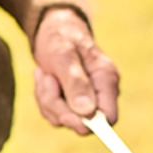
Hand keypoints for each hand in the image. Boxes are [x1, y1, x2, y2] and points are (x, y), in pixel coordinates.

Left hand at [31, 7, 119, 133]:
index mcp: (106, 79)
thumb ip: (76, 83)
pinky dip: (44, 98)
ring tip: (45, 74)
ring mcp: (85, 99)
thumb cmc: (61, 37)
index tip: (66, 116)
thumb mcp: (64, 56)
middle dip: (58, 106)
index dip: (89, 123)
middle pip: (82, 122)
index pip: (109, 117)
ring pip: (63, 119)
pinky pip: (54, 113)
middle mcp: (100, 93)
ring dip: (47, 99)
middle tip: (47, 80)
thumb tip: (87, 113)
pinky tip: (44, 77)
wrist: (52, 29)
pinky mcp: (70, 102)